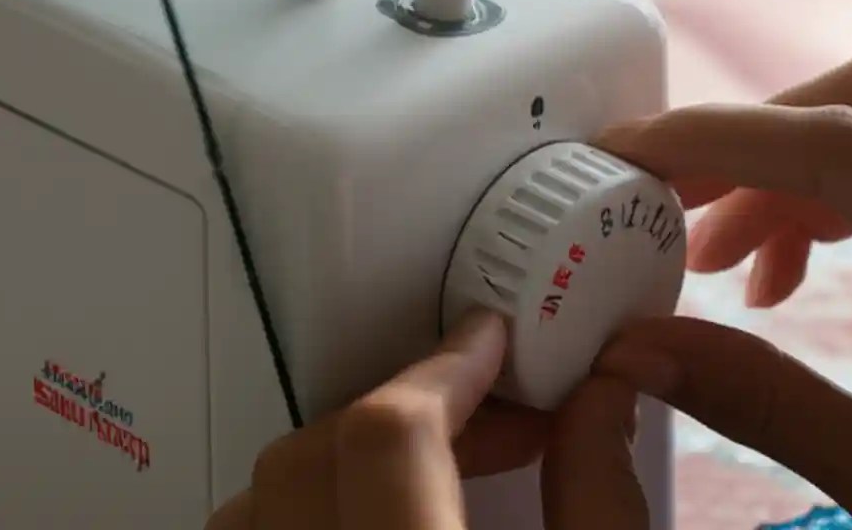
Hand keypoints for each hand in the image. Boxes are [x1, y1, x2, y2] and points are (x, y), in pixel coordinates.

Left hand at [205, 308, 645, 528]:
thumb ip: (600, 498)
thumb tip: (599, 397)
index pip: (389, 436)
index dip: (446, 366)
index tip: (488, 339)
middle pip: (306, 454)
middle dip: (399, 406)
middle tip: (480, 409)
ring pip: (252, 506)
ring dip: (334, 458)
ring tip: (421, 465)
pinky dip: (294, 511)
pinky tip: (363, 517)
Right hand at [592, 55, 851, 527]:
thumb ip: (761, 402)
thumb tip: (640, 349)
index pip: (845, 145)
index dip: (720, 138)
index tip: (636, 152)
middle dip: (754, 140)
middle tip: (667, 197)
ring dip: (789, 179)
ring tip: (718, 260)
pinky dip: (836, 210)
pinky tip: (788, 276)